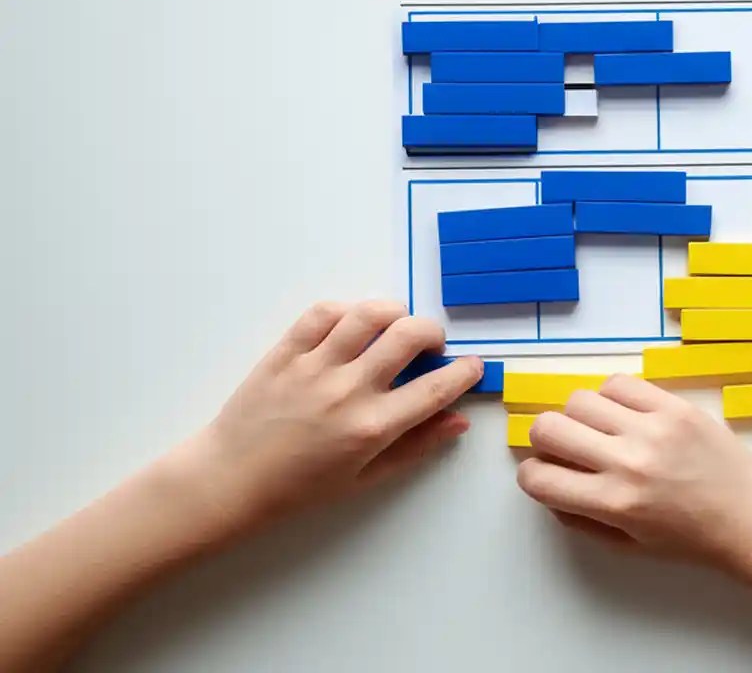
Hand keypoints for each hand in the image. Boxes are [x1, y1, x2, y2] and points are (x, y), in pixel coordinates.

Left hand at [168, 300, 482, 536]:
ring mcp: (314, 367)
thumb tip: (457, 420)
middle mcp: (348, 390)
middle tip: (431, 345)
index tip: (472, 366)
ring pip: (368, 314)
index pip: (436, 387)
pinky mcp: (285, 352)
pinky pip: (323, 313)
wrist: (231, 479)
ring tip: (395, 325)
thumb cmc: (301, 487)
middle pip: (408, 336)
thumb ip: (416, 447)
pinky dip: (347, 311)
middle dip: (433, 332)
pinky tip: (352, 325)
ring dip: (394, 312)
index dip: (464, 372)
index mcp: (372, 427)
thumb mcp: (366, 478)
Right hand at [515, 375, 751, 565]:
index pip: (538, 478)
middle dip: (545, 440)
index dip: (532, 475)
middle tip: (566, 449)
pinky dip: (611, 396)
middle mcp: (627, 462)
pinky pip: (619, 383)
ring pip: (579, 399)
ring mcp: (652, 429)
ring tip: (601, 430)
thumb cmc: (691, 539)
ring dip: (579, 415)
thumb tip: (547, 486)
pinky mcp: (675, 406)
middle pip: (548, 427)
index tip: (545, 475)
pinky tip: (625, 414)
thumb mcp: (628, 544)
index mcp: (614, 504)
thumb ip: (580, 518)